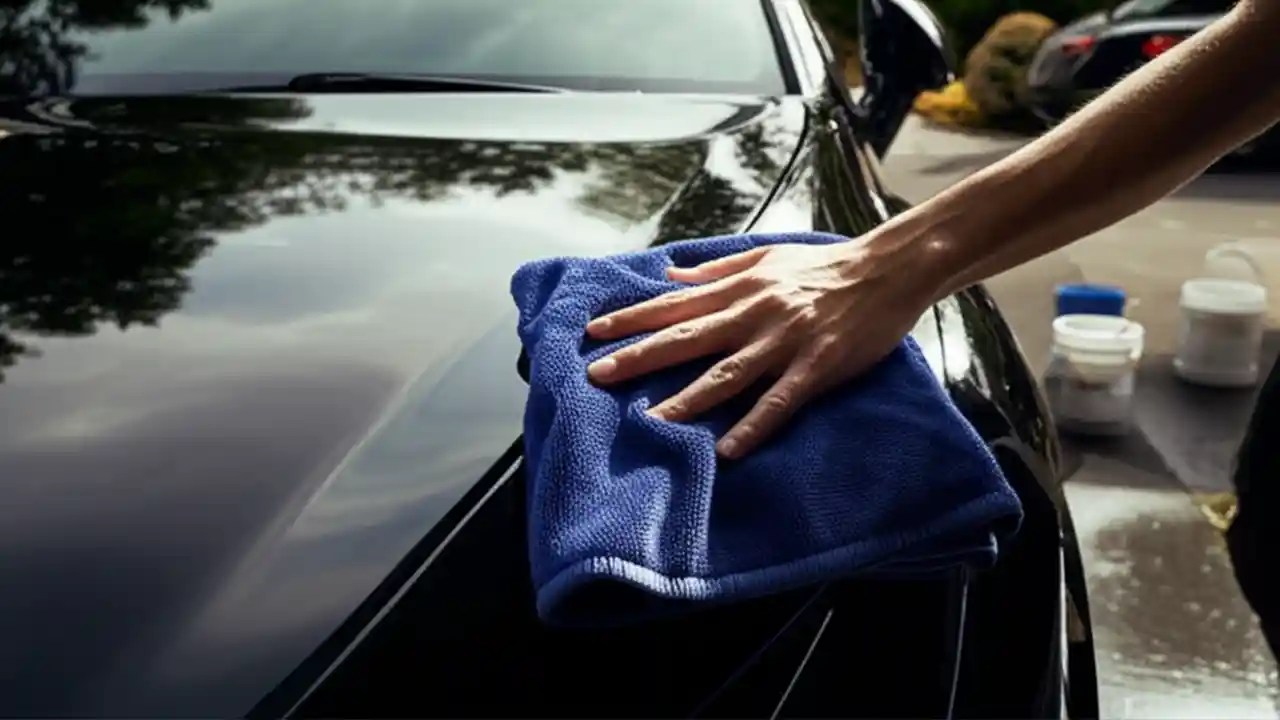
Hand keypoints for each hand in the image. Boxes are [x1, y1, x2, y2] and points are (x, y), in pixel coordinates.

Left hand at [585, 235, 937, 458]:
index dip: (632, 319)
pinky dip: (754, 425)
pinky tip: (728, 449)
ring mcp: (785, 341)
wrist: (888, 268)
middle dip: (640, 357)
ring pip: (727, 374)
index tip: (594, 333)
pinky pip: (780, 400)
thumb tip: (669, 277)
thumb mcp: (765, 257)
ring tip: (651, 422)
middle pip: (687, 338)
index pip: (674, 305)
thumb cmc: (824, 265)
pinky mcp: (817, 366)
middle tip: (598, 375)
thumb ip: (715, 270)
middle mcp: (754, 314)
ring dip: (687, 399)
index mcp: (740, 288)